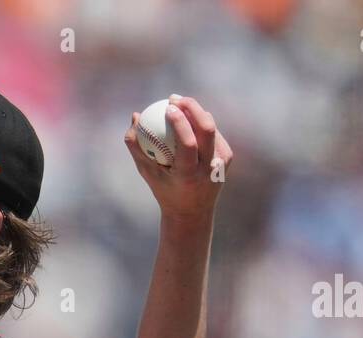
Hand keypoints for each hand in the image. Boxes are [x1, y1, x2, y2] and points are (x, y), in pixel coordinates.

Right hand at [124, 94, 232, 225]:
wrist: (192, 213)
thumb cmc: (163, 190)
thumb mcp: (146, 172)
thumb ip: (136, 146)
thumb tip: (135, 116)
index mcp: (189, 175)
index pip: (188, 142)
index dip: (180, 121)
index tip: (167, 107)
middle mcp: (209, 169)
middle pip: (207, 129)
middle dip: (192, 107)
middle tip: (175, 99)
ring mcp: (221, 163)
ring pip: (211, 128)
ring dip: (196, 112)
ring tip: (180, 104)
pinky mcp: (227, 158)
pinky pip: (213, 134)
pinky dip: (200, 124)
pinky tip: (189, 118)